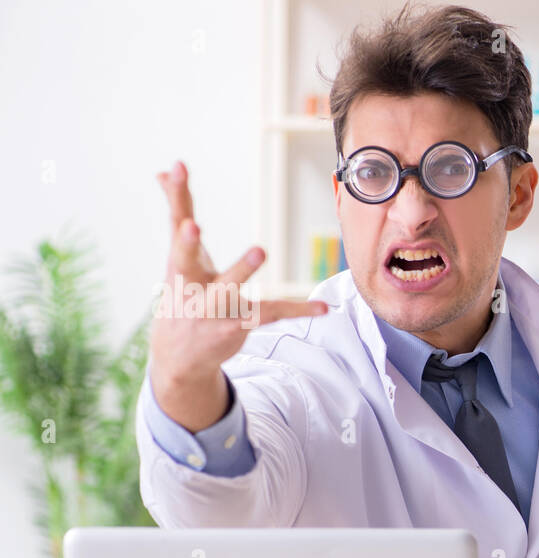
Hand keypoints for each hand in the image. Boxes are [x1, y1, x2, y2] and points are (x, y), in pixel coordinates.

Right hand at [150, 160, 328, 431]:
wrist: (179, 356)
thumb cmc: (185, 291)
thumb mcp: (179, 255)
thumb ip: (177, 211)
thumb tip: (164, 170)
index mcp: (179, 261)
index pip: (176, 222)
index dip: (177, 196)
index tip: (178, 168)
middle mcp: (190, 284)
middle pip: (184, 259)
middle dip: (187, 243)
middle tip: (192, 225)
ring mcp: (212, 308)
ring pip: (228, 287)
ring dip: (241, 269)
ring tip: (259, 248)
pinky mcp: (237, 325)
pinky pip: (271, 314)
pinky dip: (298, 311)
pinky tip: (323, 308)